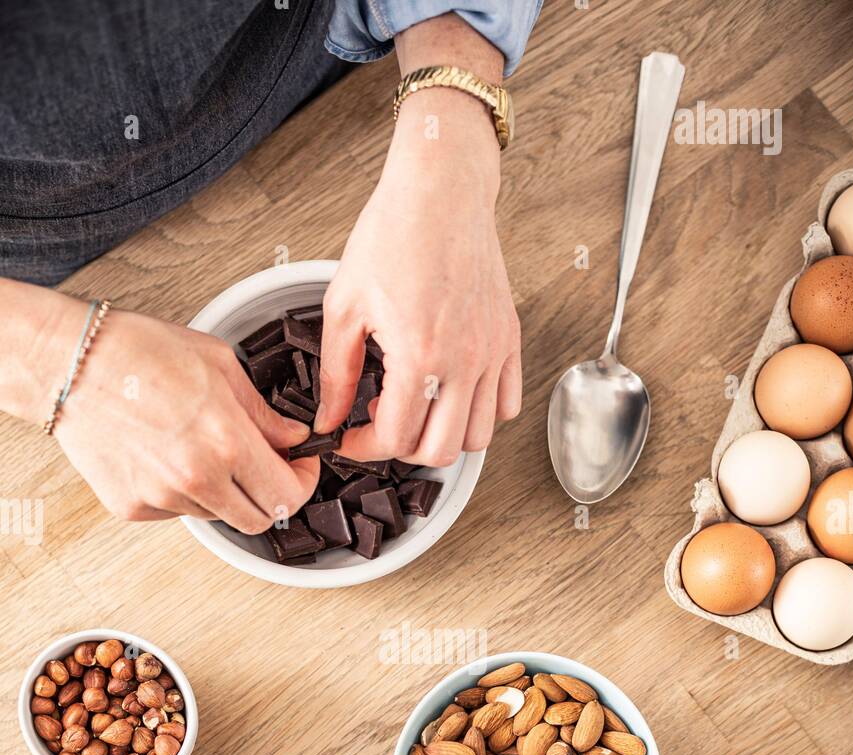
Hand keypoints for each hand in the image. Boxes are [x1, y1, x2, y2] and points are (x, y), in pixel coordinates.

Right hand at [54, 306, 316, 530]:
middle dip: (272, 495)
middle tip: (266, 467)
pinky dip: (184, 491)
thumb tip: (293, 438)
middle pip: (260, 520)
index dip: (304, 483)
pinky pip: (178, 511)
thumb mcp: (219, 364)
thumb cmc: (138, 351)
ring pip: (218, 514)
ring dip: (226, 490)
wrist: (69, 363)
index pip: (289, 495)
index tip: (300, 466)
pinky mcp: (133, 507)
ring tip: (203, 447)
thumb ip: (263, 413)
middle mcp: (196, 479)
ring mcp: (162, 497)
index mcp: (225, 441)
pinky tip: (168, 454)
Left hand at [315, 88, 520, 466]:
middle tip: (380, 421)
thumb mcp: (344, 306)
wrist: (441, 189)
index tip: (348, 438)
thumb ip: (336, 374)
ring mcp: (492, 353)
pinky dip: (479, 413)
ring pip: (478, 438)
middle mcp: (463, 361)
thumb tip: (327, 420)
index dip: (364, 449)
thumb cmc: (392, 235)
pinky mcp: (508, 340)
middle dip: (403, 449)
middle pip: (440, 451)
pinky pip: (506, 405)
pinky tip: (449, 390)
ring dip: (443, 435)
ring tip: (416, 403)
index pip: (396, 439)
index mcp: (418, 355)